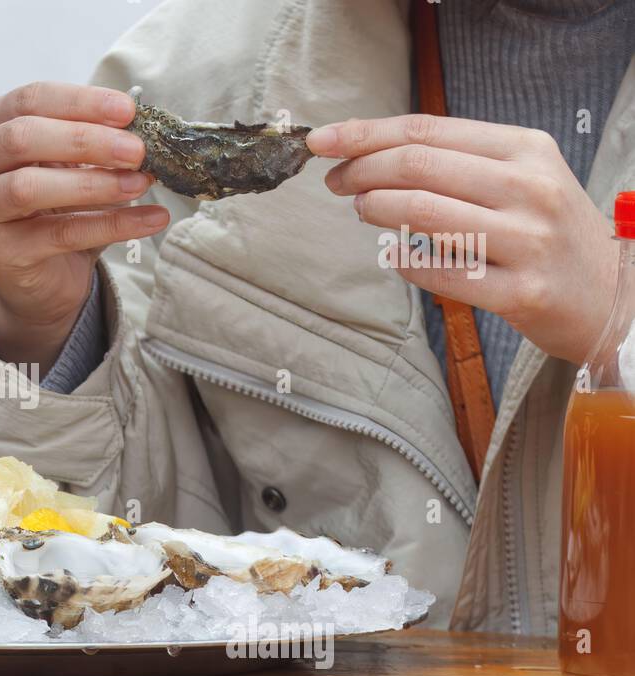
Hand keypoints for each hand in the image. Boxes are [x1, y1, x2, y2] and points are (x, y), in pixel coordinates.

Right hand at [0, 81, 170, 371]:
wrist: (44, 276)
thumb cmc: (58, 207)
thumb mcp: (74, 164)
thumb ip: (95, 140)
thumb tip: (140, 127)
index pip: (30, 99)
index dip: (80, 102)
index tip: (128, 111)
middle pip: (22, 137)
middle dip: (85, 140)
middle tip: (136, 150)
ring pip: (28, 187)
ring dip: (93, 183)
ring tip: (140, 183)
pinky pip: (59, 233)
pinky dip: (112, 225)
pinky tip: (150, 219)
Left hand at [310, 115, 619, 363]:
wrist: (612, 294)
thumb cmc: (547, 231)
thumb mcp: (519, 177)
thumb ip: (456, 162)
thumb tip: (373, 154)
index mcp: (525, 149)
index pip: (426, 129)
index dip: (364, 134)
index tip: (321, 141)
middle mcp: (529, 188)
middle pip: (418, 165)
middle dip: (360, 170)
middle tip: (335, 182)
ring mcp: (528, 240)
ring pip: (424, 213)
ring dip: (375, 209)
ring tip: (360, 210)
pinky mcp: (521, 292)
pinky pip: (442, 272)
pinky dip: (404, 262)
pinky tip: (391, 256)